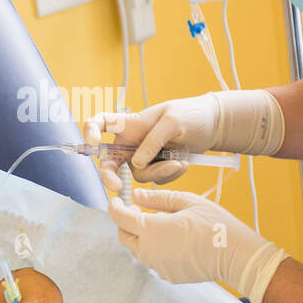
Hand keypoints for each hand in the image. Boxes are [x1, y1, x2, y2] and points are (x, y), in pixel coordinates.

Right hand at [83, 95, 220, 184]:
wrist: (213, 127)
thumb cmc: (191, 115)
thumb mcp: (172, 122)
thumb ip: (152, 141)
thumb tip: (136, 164)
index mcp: (130, 124)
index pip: (101, 123)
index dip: (90, 130)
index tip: (93, 141)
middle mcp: (132, 142)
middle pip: (109, 162)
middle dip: (110, 176)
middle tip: (117, 187)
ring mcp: (143, 157)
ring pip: (138, 175)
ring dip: (159, 172)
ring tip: (180, 162)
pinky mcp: (157, 169)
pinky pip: (155, 180)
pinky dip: (169, 175)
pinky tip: (183, 164)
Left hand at [103, 180, 287, 302]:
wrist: (236, 256)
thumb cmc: (214, 224)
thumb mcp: (186, 202)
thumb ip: (157, 199)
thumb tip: (136, 196)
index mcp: (150, 230)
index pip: (119, 218)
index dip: (115, 206)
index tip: (117, 199)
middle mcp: (149, 251)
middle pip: (124, 237)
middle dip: (125, 223)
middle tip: (137, 210)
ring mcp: (158, 266)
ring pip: (137, 250)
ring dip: (140, 236)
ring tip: (159, 222)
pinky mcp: (169, 276)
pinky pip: (153, 260)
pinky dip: (154, 248)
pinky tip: (171, 239)